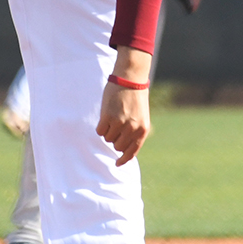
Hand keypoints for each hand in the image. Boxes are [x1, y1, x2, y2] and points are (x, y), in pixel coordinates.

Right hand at [96, 45, 152, 164]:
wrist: (130, 79)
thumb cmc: (135, 98)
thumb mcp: (141, 117)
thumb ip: (134, 132)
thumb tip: (123, 150)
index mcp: (142, 130)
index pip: (132, 152)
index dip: (124, 159)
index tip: (117, 164)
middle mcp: (132, 129)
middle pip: (117, 146)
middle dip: (115, 139)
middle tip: (116, 126)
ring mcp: (120, 123)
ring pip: (108, 139)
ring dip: (108, 131)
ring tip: (113, 117)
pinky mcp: (108, 117)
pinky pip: (100, 131)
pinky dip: (101, 126)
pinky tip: (105, 116)